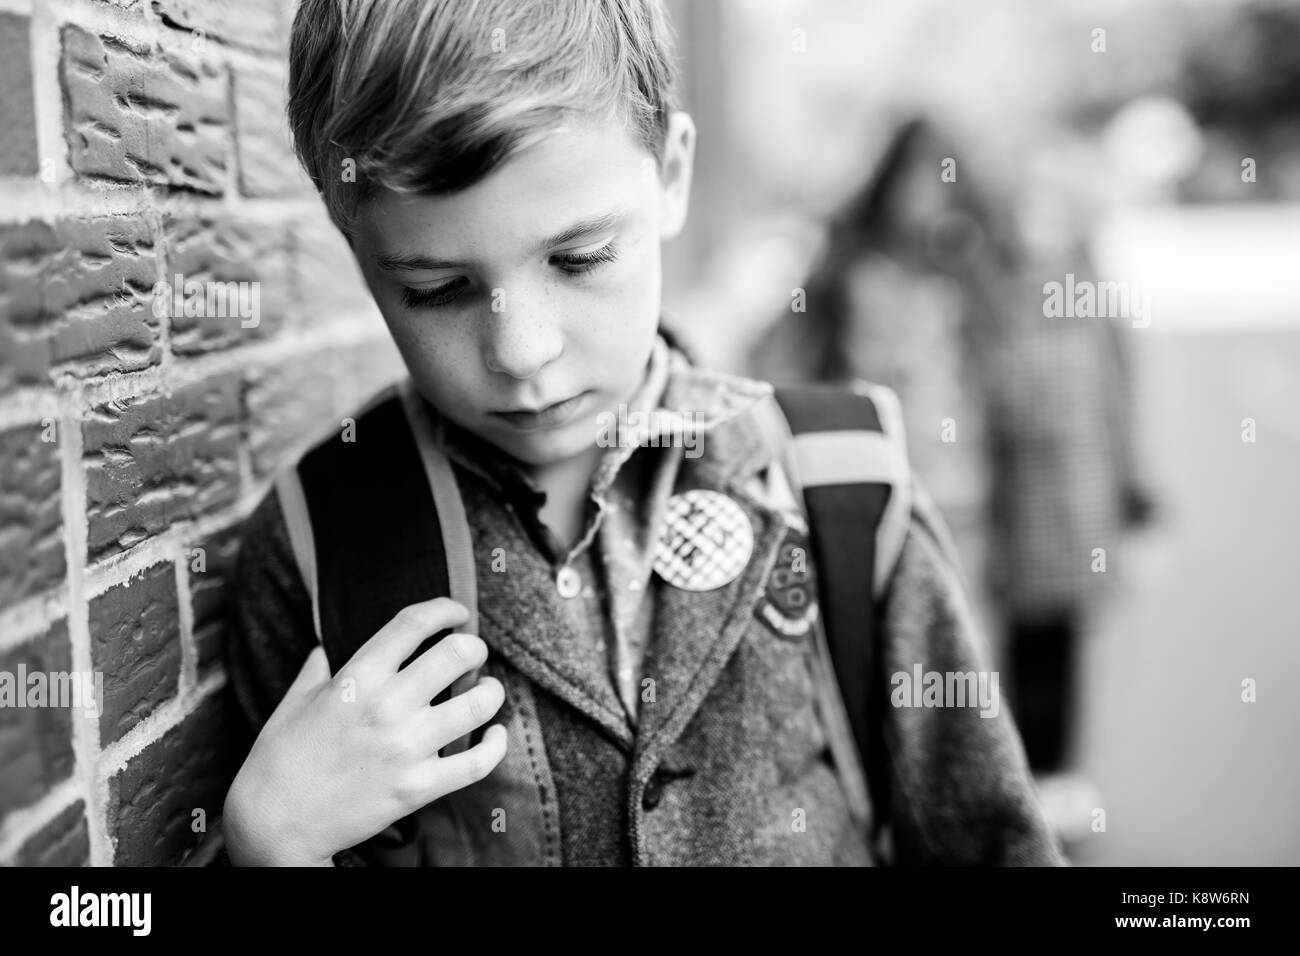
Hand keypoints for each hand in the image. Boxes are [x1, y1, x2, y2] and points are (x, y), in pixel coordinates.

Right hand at [222, 598, 506, 865]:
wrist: (274, 823)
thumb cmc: (280, 757)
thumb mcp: (296, 698)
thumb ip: (321, 663)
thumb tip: (332, 641)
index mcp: (358, 677)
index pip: (414, 623)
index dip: (445, 609)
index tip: (456, 612)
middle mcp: (388, 705)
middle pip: (459, 654)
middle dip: (474, 647)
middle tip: (472, 654)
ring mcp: (407, 747)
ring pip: (480, 703)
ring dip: (491, 691)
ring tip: (487, 690)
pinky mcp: (419, 787)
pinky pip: (478, 761)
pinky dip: (496, 744)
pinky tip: (496, 733)